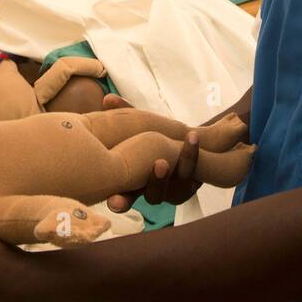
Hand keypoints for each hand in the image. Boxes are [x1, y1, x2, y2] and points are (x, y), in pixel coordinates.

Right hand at [101, 94, 201, 212]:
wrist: (182, 144)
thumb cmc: (148, 137)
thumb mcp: (135, 125)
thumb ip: (123, 113)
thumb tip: (108, 98)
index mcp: (130, 183)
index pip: (122, 199)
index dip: (119, 202)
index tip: (113, 202)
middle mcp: (151, 192)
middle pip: (154, 196)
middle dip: (156, 182)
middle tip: (160, 162)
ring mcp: (173, 193)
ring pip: (178, 186)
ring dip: (184, 161)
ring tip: (188, 138)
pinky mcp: (191, 187)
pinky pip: (193, 176)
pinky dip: (192, 155)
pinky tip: (192, 136)